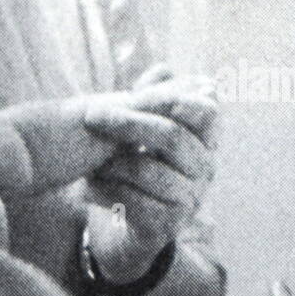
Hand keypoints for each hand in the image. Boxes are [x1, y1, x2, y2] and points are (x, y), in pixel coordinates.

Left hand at [83, 63, 218, 282]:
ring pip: (148, 170)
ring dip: (111, 162)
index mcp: (206, 141)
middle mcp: (205, 169)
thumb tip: (163, 69)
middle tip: (90, 115)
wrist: (133, 223)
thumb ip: (153, 100)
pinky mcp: (168, 226)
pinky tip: (87, 186)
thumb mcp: (145, 131)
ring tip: (87, 161)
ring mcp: (190, 200)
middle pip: (171, 136)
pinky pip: (134, 202)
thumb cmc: (141, 165)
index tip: (138, 92)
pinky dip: (106, 191)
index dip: (178, 100)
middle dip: (127, 123)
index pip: (207, 113)